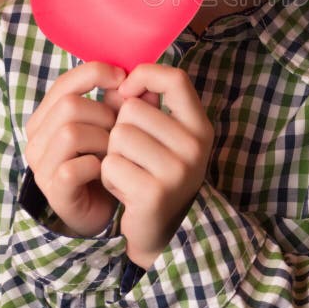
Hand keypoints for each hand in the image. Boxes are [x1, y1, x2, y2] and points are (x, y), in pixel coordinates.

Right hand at [24, 61, 125, 236]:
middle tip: (119, 129)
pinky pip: (74, 167)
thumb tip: (139, 78)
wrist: (104, 207)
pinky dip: (96, 166)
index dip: (94, 73)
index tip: (123, 77)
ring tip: (114, 151)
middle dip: (103, 113)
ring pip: (70, 133)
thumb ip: (124, 100)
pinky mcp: (54, 191)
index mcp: (46, 117)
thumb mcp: (116, 124)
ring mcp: (42, 166)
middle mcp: (37, 139)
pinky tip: (106, 170)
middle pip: (69, 106)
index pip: (64, 83)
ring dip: (102, 139)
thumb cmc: (106, 160)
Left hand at [100, 63, 213, 269]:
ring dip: (112, 154)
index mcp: (199, 126)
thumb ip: (146, 106)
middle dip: (120, 129)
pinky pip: (110, 164)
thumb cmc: (158, 174)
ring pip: (118, 136)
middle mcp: (194, 146)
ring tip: (129, 171)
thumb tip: (119, 83)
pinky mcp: (153, 192)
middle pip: (132, 110)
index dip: (146, 76)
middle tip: (133, 154)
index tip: (128, 90)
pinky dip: (109, 176)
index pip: (175, 79)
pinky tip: (124, 188)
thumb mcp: (163, 138)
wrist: (165, 231)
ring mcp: (176, 170)